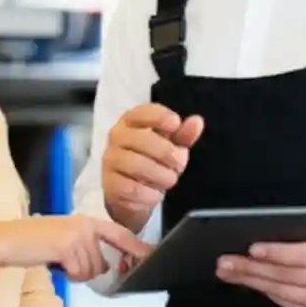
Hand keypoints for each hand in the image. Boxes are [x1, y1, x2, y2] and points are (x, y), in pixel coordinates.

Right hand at [0, 215, 151, 281]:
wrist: (8, 241)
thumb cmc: (33, 243)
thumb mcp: (65, 240)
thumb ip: (87, 248)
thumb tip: (106, 266)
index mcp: (86, 220)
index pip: (119, 234)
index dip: (136, 247)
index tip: (150, 256)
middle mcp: (85, 225)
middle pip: (102, 263)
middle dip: (85, 270)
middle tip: (64, 261)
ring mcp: (78, 235)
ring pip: (91, 270)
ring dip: (74, 273)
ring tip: (56, 259)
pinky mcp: (68, 246)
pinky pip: (78, 272)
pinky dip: (66, 274)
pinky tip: (52, 262)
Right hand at [102, 104, 203, 229]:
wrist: (127, 190)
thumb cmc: (151, 159)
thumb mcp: (170, 145)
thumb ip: (183, 135)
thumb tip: (197, 121)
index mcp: (131, 121)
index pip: (142, 112)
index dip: (161, 117)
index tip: (175, 125)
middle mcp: (117, 136)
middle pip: (144, 140)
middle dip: (169, 154)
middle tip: (179, 164)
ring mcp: (110, 160)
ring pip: (138, 165)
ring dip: (161, 175)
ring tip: (169, 180)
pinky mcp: (109, 184)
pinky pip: (132, 189)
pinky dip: (150, 194)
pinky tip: (155, 193)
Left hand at [215, 223, 305, 306]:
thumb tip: (278, 226)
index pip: (304, 256)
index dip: (277, 253)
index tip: (252, 248)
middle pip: (286, 276)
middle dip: (252, 268)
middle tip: (225, 261)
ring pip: (282, 291)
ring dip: (251, 281)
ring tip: (228, 271)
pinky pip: (286, 303)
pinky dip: (265, 292)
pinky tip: (248, 282)